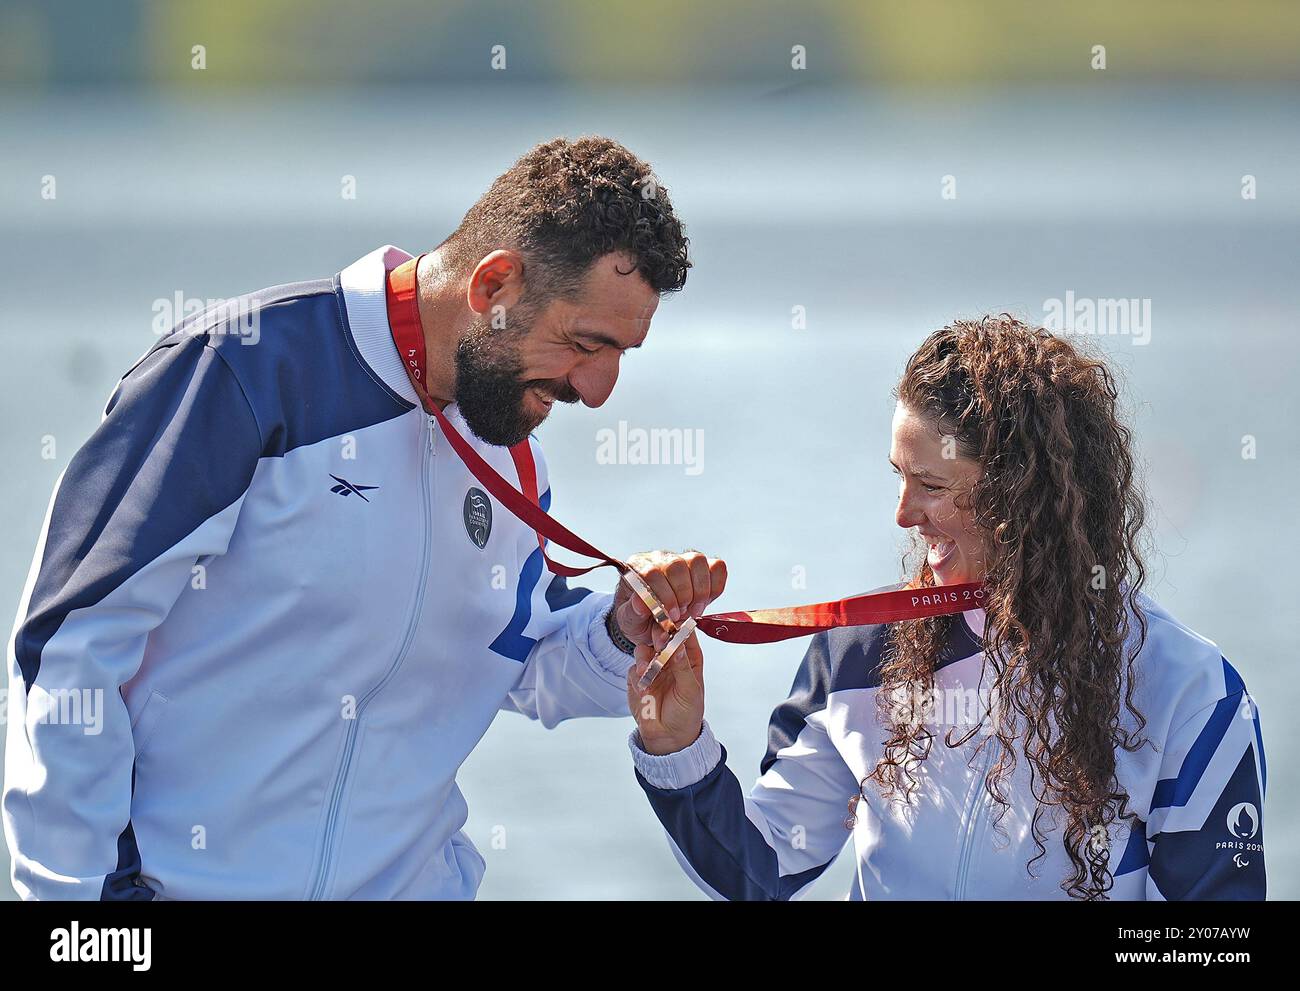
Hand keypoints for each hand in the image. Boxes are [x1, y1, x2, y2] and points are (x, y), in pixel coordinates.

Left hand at [611, 550, 726, 650]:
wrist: (652, 621)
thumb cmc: (639, 618)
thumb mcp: (630, 621)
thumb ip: (633, 614)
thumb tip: (640, 603)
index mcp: (635, 567)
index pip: (651, 572)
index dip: (665, 596)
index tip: (671, 616)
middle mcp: (658, 558)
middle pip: (676, 565)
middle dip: (683, 595)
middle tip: (681, 615)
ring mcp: (681, 558)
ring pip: (696, 561)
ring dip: (700, 591)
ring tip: (693, 611)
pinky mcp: (701, 565)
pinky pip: (716, 567)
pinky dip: (715, 587)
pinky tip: (704, 602)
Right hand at [625, 634, 704, 755]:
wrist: (669, 738)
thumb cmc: (687, 714)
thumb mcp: (690, 691)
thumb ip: (683, 667)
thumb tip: (677, 646)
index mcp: (689, 656)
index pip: (684, 633)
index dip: (679, 625)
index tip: (673, 623)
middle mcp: (670, 657)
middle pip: (661, 636)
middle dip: (658, 636)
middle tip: (659, 642)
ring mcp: (652, 666)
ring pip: (644, 649)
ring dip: (645, 657)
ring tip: (647, 671)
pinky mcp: (637, 677)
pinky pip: (634, 667)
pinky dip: (637, 675)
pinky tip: (644, 688)